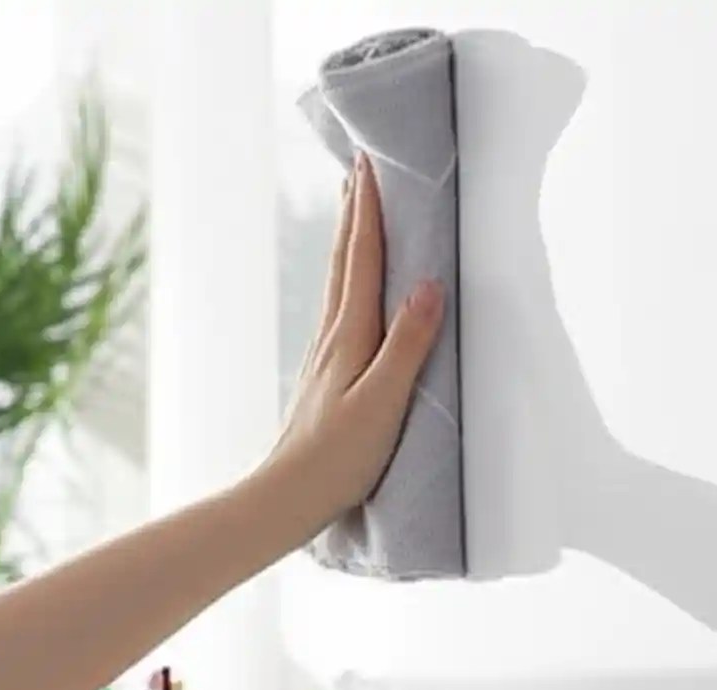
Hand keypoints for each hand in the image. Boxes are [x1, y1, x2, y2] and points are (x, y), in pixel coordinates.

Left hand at [262, 153, 444, 516]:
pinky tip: (349, 286)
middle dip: (354, 210)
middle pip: (345, 259)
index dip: (368, 211)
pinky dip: (346, 277)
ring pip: (339, 280)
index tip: (370, 164)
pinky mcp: (326, 374)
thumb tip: (431, 284)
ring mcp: (326, 354)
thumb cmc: (338, 458)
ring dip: (348, 238)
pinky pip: (339, 306)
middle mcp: (333, 336)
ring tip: (352, 208)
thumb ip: (408, 344)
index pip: (363, 259)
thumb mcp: (383, 401)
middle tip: (359, 166)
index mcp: (350, 336)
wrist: (285, 498)